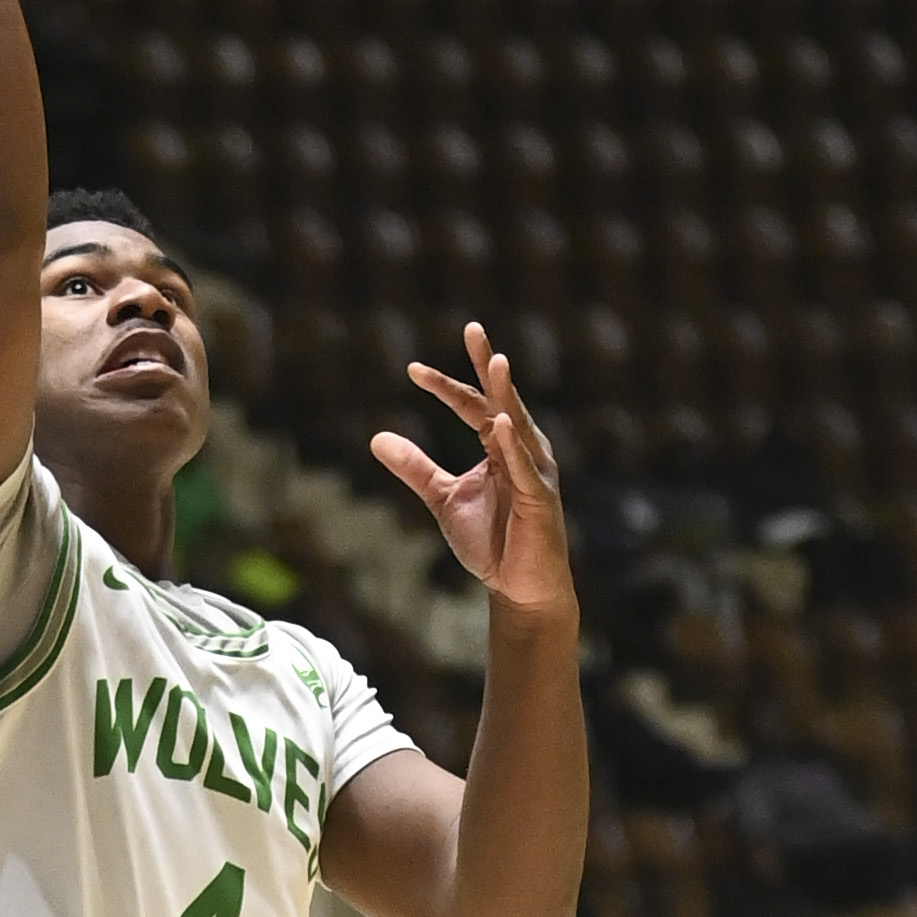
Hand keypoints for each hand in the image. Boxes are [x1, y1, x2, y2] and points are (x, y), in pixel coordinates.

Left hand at [371, 324, 573, 622]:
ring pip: (516, 425)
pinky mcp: (540, 498)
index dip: (444, 386)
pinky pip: (523, 468)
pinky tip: (497, 424)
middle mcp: (521, 449)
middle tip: (473, 329)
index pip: (471, 405)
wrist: (519, 588)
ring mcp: (535, 471)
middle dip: (487, 365)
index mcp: (499, 445)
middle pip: (500, 399)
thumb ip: (415, 467)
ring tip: (495, 363)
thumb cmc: (491, 541)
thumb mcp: (443, 498)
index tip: (411, 369)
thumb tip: (376, 436)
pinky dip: (510, 446)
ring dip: (505, 394)